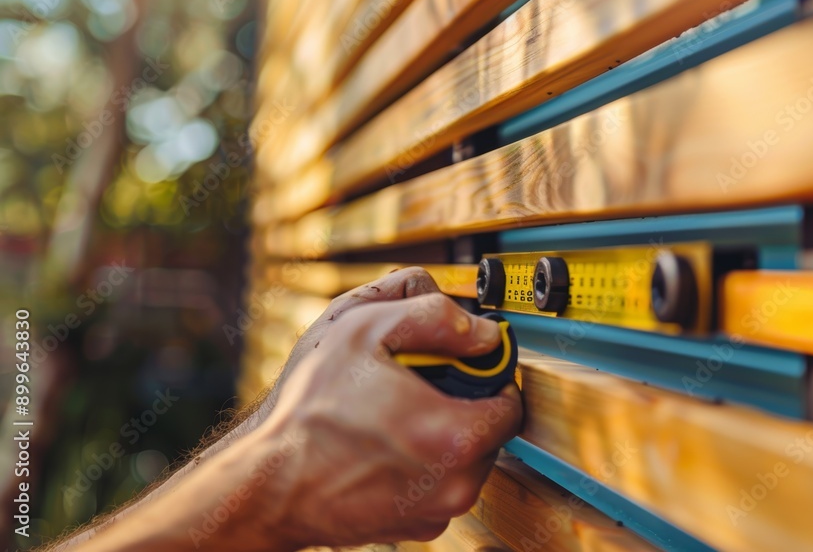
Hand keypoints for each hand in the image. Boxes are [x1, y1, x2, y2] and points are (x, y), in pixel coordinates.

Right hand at [248, 292, 523, 548]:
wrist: (267, 485)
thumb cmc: (310, 414)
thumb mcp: (366, 329)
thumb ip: (435, 316)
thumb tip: (481, 331)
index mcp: (456, 436)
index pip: (512, 402)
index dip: (489, 375)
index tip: (464, 364)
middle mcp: (456, 484)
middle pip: (490, 432)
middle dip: (464, 403)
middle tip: (422, 385)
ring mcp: (436, 512)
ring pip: (465, 460)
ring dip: (443, 433)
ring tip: (397, 413)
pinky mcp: (415, 528)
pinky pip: (439, 485)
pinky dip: (424, 465)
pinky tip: (386, 445)